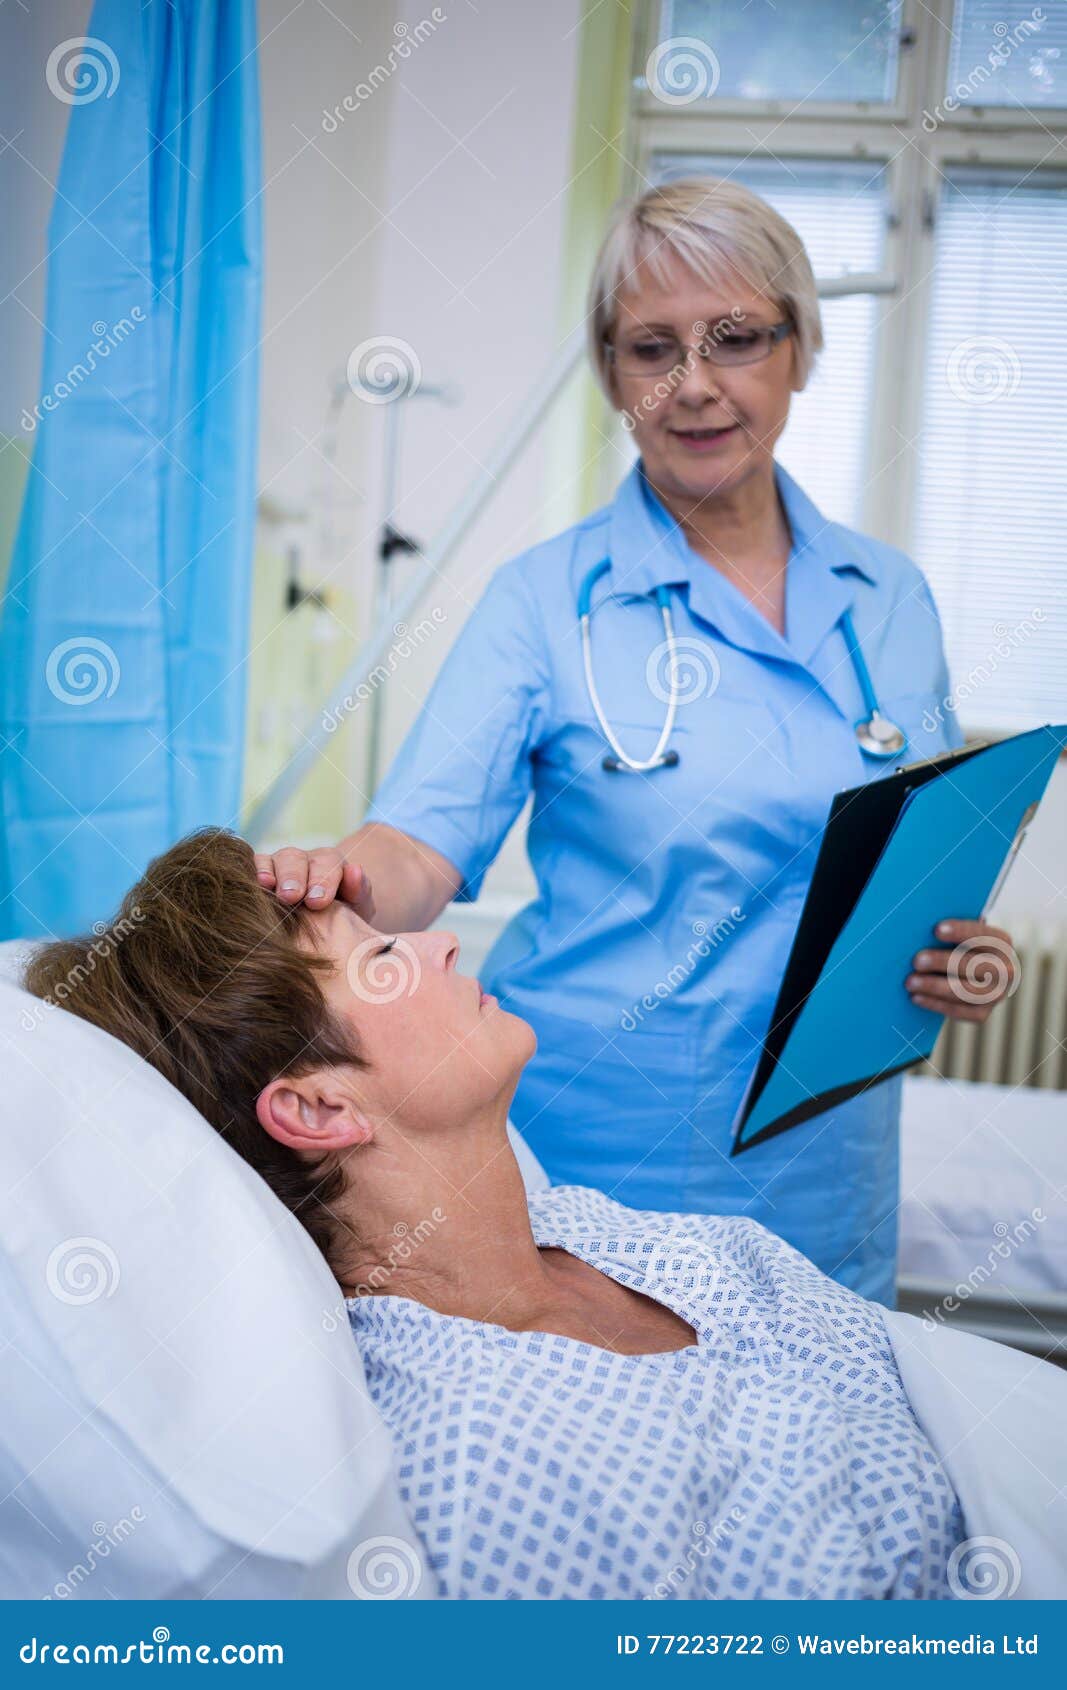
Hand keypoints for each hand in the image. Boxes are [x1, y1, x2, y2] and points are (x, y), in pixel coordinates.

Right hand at [253, 845, 375, 920]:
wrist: (325, 925)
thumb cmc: (344, 915)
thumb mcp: (358, 906)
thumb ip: (360, 890)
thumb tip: (355, 871)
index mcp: (331, 864)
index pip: (328, 863)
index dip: (323, 880)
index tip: (319, 901)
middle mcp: (304, 860)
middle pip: (297, 858)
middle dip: (295, 877)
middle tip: (293, 897)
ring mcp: (280, 865)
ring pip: (274, 860)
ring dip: (273, 874)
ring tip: (272, 890)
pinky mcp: (261, 873)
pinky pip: (255, 866)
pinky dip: (255, 872)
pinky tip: (258, 884)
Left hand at [905, 918, 1018, 1022]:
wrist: (976, 975)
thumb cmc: (961, 947)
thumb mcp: (962, 935)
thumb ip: (950, 930)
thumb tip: (922, 927)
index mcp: (1001, 943)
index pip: (982, 935)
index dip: (960, 932)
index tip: (936, 930)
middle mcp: (1005, 970)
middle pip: (972, 965)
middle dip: (942, 962)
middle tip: (916, 961)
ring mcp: (997, 995)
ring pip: (964, 991)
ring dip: (934, 986)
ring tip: (910, 982)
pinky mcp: (983, 1013)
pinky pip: (959, 1011)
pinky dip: (935, 1004)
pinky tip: (916, 997)